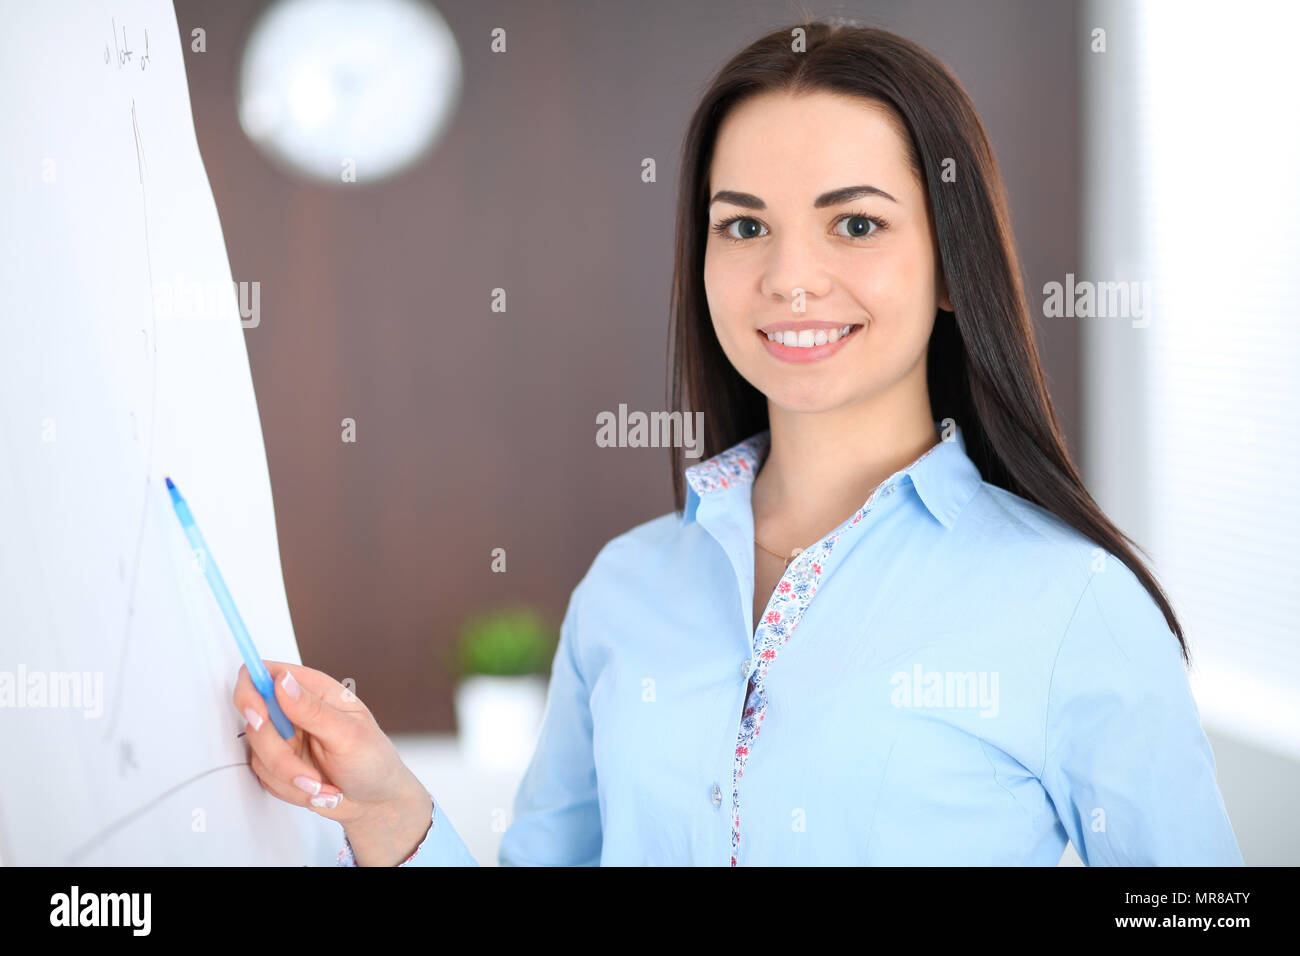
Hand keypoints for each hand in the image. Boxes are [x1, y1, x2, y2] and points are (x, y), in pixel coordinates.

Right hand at [232, 661, 430, 861]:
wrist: (375, 801)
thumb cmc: (373, 761)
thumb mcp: (349, 735)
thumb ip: (313, 710)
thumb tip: (281, 682)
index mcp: (315, 690)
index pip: (265, 674)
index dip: (251, 692)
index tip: (260, 717)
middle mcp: (294, 711)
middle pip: (256, 721)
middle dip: (280, 756)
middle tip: (310, 774)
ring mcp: (284, 739)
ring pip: (259, 754)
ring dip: (291, 778)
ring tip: (322, 784)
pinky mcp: (278, 764)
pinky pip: (265, 777)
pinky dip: (291, 790)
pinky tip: (317, 789)